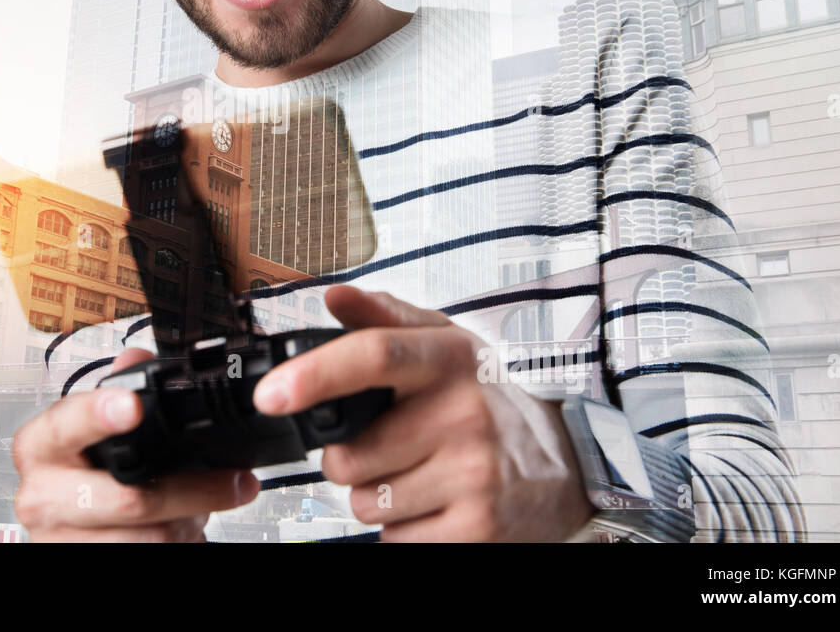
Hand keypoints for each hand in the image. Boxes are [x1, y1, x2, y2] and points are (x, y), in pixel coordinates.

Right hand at [12, 345, 261, 540]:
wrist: (66, 531)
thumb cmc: (78, 474)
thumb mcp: (90, 431)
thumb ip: (116, 390)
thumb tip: (138, 358)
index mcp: (40, 447)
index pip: (66, 425)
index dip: (99, 414)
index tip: (131, 405)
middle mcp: (42, 497)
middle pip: (130, 498)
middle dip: (195, 490)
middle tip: (238, 481)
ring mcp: (63, 540)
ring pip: (151, 536)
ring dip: (193, 520)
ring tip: (208, 504)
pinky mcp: (86, 563)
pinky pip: (152, 555)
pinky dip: (181, 539)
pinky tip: (186, 525)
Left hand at [252, 285, 595, 540]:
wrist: (567, 462)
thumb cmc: (492, 400)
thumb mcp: (447, 345)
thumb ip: (386, 319)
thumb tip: (333, 298)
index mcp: (449, 360)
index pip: (373, 355)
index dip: (313, 374)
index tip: (272, 395)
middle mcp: (464, 415)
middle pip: (350, 454)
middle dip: (353, 458)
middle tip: (394, 444)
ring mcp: (473, 475)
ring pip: (368, 502)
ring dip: (379, 496)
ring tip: (421, 474)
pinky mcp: (478, 529)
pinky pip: (396, 539)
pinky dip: (404, 530)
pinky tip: (436, 504)